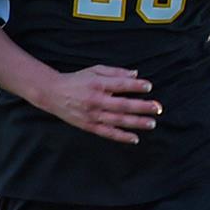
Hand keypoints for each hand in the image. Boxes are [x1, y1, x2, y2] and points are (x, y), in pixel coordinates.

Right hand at [38, 64, 159, 144]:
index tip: (149, 86)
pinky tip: (135, 138)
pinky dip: (121, 136)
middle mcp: (95, 100)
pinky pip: (107, 133)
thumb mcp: (94, 70)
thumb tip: (136, 74)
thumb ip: (116, 72)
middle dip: (141, 107)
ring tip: (152, 123)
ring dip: (136, 123)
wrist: (52, 93)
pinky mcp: (88, 126)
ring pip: (117, 120)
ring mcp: (92, 115)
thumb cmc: (77, 80)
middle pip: (122, 105)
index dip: (134, 86)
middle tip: (157, 107)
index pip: (119, 85)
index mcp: (97, 84)